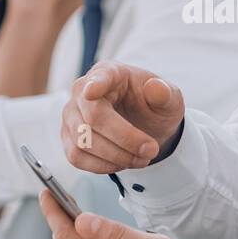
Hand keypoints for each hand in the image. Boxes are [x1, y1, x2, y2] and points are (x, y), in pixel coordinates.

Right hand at [61, 61, 184, 172]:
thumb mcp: (169, 99)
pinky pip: (76, 157)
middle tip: (151, 150)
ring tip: (140, 159)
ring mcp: (71, 115)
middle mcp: (83, 90)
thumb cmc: (153, 106)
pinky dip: (102, 166)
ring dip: (116, 157)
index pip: (99, 77)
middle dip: (125, 140)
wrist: (145, 124)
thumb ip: (165, 94)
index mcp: (109, 72)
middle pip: (93, 118)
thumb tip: (156, 88)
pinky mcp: (68, 137)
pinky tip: (121, 163)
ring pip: (83, 141)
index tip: (92, 91)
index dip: (95, 84)